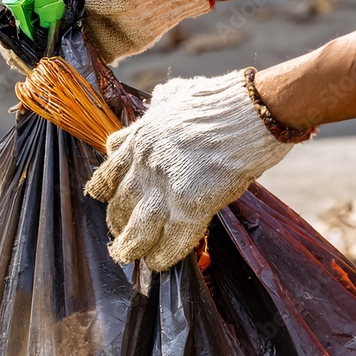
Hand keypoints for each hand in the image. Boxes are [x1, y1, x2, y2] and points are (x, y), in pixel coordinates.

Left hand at [86, 69, 310, 270]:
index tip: (102, 198)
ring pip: (136, 229)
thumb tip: (161, 101)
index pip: (109, 169)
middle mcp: (145, 165)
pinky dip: (162, 256)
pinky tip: (158, 264)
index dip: (104, 189)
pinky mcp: (190, 207)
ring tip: (127, 256)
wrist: (253, 111)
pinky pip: (169, 242)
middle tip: (118, 233)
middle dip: (117, 221)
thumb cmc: (224, 99)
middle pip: (119, 203)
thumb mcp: (179, 91)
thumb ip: (164, 102)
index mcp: (141, 137)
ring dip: (130, 247)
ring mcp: (166, 188)